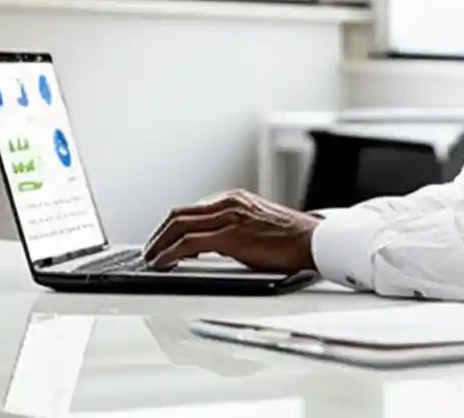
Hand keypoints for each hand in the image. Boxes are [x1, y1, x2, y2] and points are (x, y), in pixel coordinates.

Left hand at [143, 189, 319, 271]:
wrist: (313, 240)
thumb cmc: (292, 238)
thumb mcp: (257, 223)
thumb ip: (235, 227)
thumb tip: (215, 244)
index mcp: (234, 198)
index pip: (192, 209)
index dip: (172, 226)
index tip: (163, 239)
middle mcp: (228, 203)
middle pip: (179, 214)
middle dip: (159, 233)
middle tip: (150, 249)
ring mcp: (228, 218)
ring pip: (178, 226)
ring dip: (159, 243)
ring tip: (152, 258)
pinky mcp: (230, 237)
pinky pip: (188, 244)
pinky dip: (170, 254)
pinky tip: (163, 264)